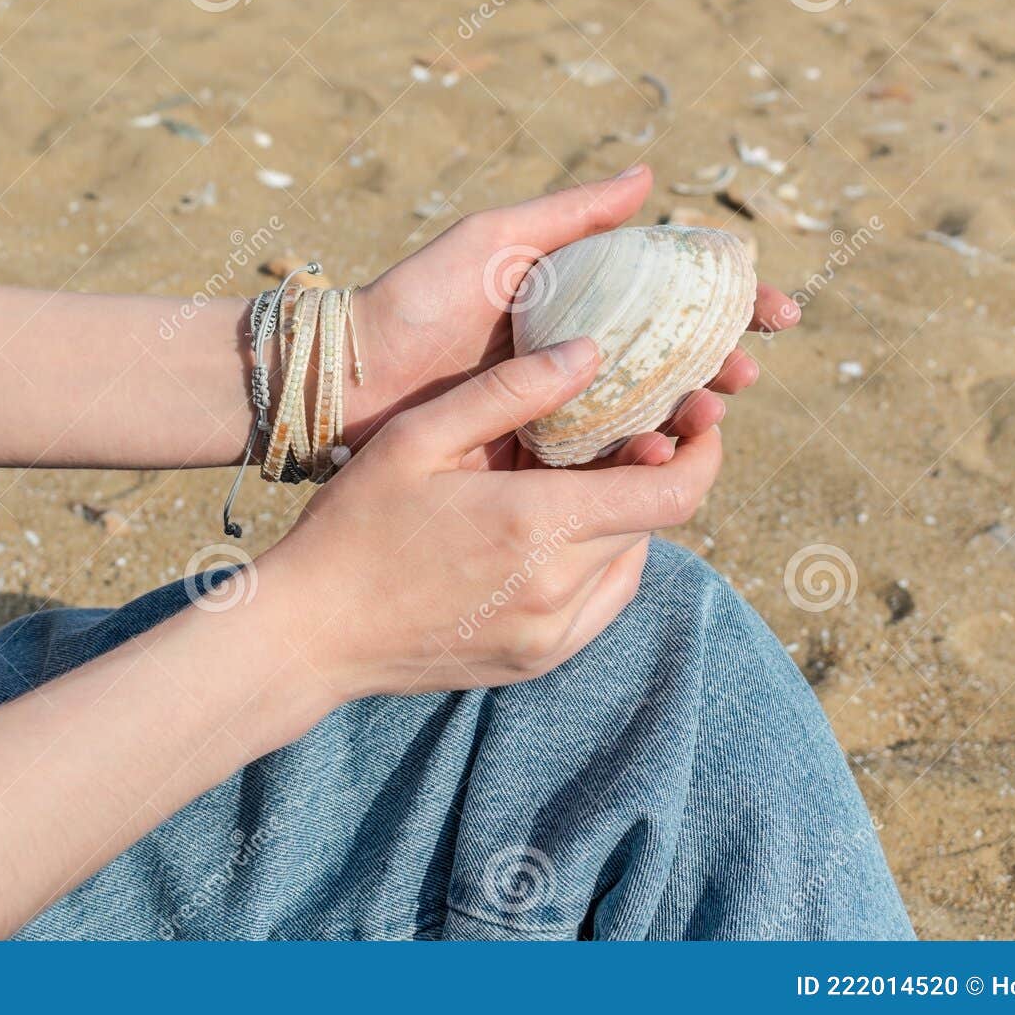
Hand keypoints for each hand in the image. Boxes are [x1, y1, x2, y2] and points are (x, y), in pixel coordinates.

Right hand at [263, 337, 721, 698]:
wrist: (310, 633)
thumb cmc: (355, 524)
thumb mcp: (421, 436)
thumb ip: (512, 390)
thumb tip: (594, 352)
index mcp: (537, 525)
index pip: (672, 492)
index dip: (704, 453)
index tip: (702, 419)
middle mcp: (559, 589)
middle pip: (652, 524)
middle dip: (655, 474)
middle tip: (630, 432)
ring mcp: (551, 636)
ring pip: (630, 566)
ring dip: (625, 521)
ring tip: (583, 483)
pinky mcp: (537, 661)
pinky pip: (600, 607)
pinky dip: (599, 565)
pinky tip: (558, 537)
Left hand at [348, 166, 799, 464]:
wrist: (351, 382)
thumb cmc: (413, 301)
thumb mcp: (490, 242)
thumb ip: (568, 215)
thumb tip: (650, 177)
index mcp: (579, 298)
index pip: (675, 297)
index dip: (733, 303)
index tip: (778, 313)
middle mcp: (581, 354)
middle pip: (676, 361)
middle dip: (722, 367)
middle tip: (743, 377)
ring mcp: (564, 408)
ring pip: (650, 413)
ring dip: (690, 416)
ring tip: (707, 417)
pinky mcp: (542, 457)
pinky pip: (604, 460)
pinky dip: (638, 460)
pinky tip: (658, 459)